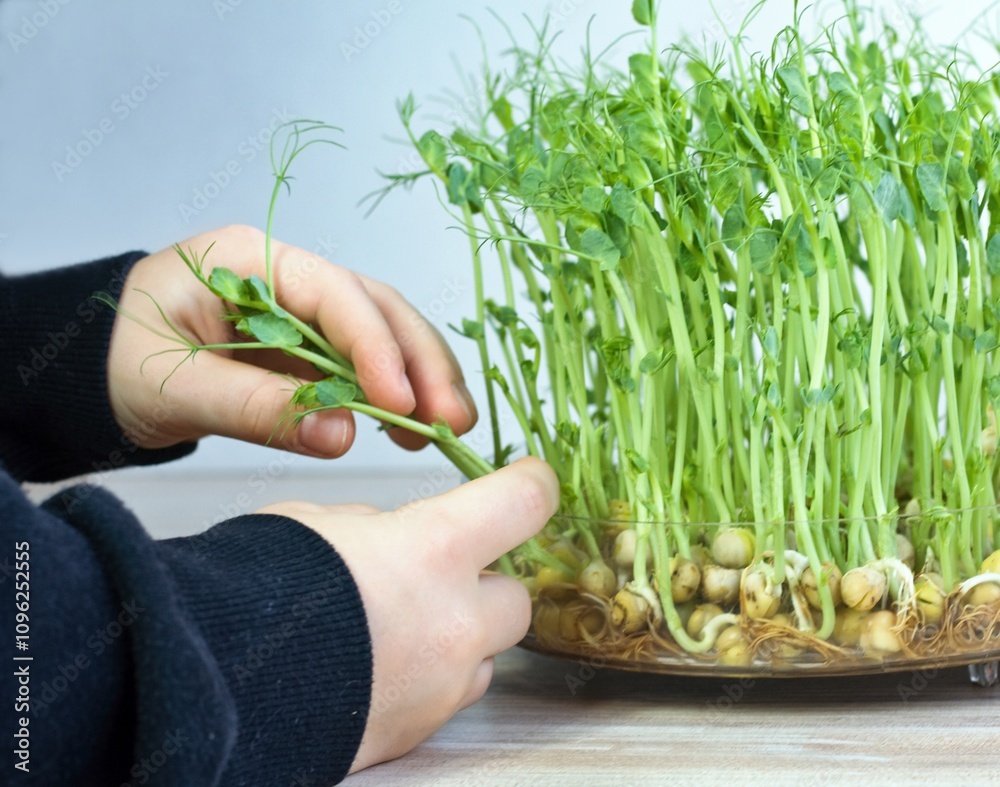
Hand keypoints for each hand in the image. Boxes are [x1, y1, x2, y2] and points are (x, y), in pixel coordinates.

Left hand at [107, 224, 476, 455]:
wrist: (90, 371)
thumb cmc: (114, 364)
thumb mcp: (172, 387)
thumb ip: (254, 408)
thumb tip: (341, 436)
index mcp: (247, 261)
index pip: (333, 293)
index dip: (374, 346)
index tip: (402, 402)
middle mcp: (286, 276)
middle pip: (375, 307)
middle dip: (419, 361)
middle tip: (449, 419)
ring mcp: (300, 311)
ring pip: (381, 334)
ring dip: (420, 378)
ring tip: (445, 428)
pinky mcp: (306, 347)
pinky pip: (361, 365)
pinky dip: (394, 395)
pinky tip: (412, 427)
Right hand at [257, 457, 559, 772]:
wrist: (211, 686)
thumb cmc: (251, 592)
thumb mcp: (317, 525)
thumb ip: (375, 528)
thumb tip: (392, 539)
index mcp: (434, 551)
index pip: (523, 503)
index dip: (531, 485)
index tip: (530, 480)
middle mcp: (454, 623)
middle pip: (517, 596)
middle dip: (487, 581)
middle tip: (442, 573)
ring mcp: (440, 686)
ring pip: (487, 655)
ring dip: (461, 635)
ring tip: (402, 625)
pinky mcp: (416, 732)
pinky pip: (447, 698)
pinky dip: (431, 678)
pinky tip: (382, 666)